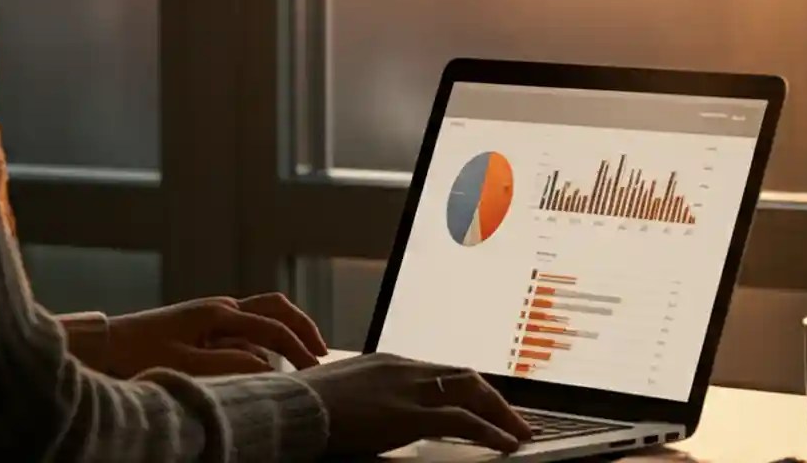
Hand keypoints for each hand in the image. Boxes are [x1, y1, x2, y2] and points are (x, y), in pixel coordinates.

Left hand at [106, 294, 328, 377]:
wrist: (105, 345)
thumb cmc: (140, 355)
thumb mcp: (186, 366)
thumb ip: (231, 365)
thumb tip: (271, 367)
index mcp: (218, 313)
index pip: (273, 328)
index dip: (298, 348)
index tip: (316, 371)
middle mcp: (221, 308)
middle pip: (275, 307)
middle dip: (302, 326)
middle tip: (322, 351)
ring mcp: (213, 315)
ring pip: (263, 315)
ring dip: (286, 332)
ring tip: (304, 356)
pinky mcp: (205, 327)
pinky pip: (245, 330)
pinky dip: (265, 342)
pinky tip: (269, 364)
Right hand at [295, 353, 532, 455]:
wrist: (287, 408)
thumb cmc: (303, 407)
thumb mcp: (340, 394)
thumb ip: (365, 398)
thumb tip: (372, 414)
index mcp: (389, 363)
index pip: (441, 372)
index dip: (469, 389)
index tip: (485, 403)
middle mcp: (403, 369)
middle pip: (464, 376)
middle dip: (493, 398)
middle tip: (514, 420)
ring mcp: (407, 389)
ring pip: (471, 393)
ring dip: (501, 413)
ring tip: (519, 433)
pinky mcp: (406, 415)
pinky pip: (462, 421)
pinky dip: (491, 431)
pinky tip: (506, 444)